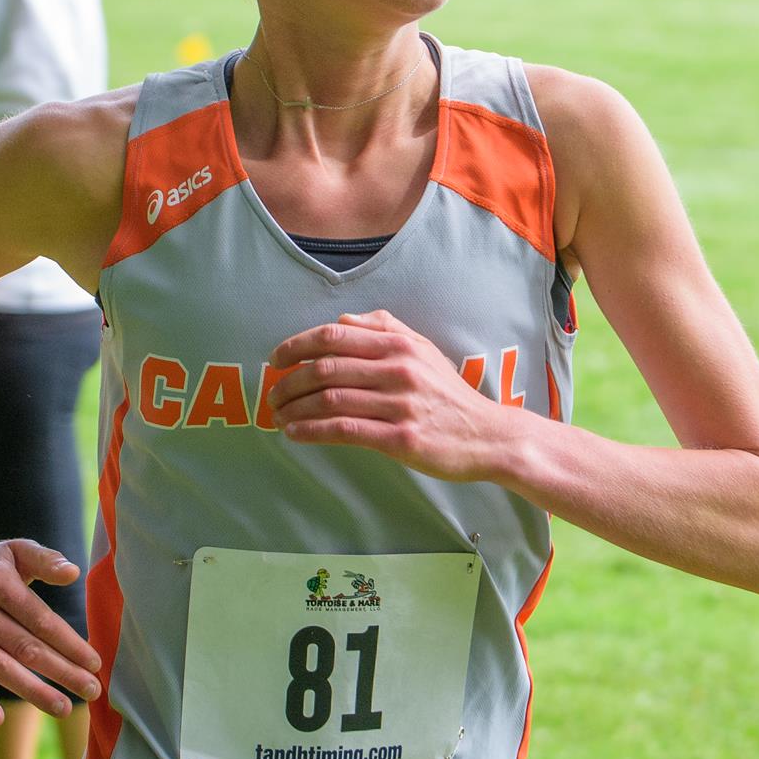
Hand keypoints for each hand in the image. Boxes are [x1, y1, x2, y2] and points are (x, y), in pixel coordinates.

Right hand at [0, 538, 101, 722]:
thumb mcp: (17, 550)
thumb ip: (46, 560)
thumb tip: (73, 573)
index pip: (39, 619)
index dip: (68, 643)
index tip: (95, 663)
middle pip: (23, 647)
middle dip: (61, 671)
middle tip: (91, 690)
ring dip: (32, 690)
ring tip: (63, 707)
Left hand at [266, 310, 510, 482]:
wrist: (487, 436)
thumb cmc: (450, 394)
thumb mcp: (424, 350)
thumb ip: (385, 328)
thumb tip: (343, 320)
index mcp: (399, 345)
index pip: (333, 336)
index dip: (296, 345)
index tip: (275, 358)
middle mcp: (397, 370)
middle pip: (324, 368)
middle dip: (288, 381)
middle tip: (271, 393)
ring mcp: (399, 405)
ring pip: (329, 400)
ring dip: (294, 408)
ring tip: (277, 415)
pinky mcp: (400, 439)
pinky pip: (344, 430)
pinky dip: (312, 431)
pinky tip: (294, 434)